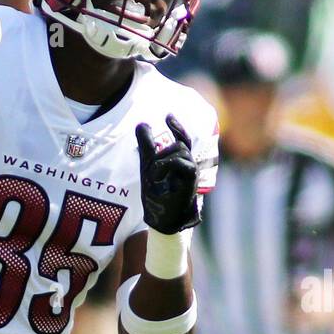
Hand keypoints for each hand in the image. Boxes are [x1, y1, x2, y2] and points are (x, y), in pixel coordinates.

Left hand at [135, 114, 199, 232]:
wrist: (162, 218)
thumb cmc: (157, 194)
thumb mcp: (148, 166)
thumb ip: (146, 146)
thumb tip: (142, 123)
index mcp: (179, 161)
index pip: (182, 138)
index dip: (177, 126)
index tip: (168, 115)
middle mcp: (188, 163)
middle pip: (178, 144)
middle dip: (161, 153)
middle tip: (152, 171)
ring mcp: (191, 170)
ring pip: (178, 150)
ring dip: (161, 160)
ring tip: (154, 176)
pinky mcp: (191, 177)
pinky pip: (180, 162)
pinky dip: (166, 165)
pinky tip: (158, 175)